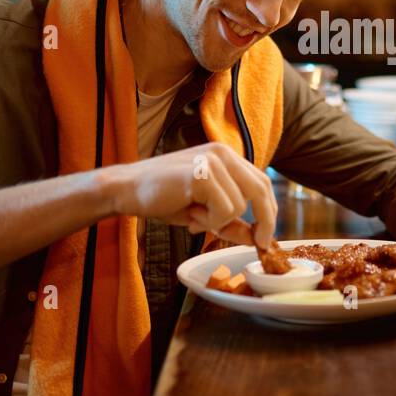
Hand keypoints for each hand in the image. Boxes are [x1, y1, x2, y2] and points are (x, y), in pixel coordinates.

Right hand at [101, 142, 276, 246]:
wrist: (126, 190)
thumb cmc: (163, 199)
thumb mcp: (203, 213)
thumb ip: (230, 222)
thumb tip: (255, 238)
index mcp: (226, 157)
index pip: (262, 182)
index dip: (269, 211)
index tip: (266, 236)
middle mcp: (223, 153)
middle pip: (261, 189)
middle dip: (265, 221)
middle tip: (258, 243)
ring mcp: (213, 160)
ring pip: (239, 206)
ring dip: (218, 222)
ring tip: (193, 216)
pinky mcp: (202, 173)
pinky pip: (224, 210)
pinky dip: (208, 221)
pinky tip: (188, 214)